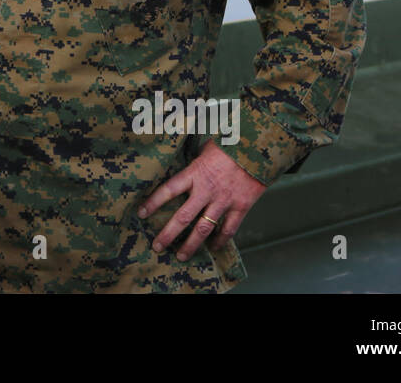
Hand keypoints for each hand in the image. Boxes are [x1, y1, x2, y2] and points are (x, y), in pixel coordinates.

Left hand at [137, 140, 266, 260]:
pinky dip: (221, 240)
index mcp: (195, 173)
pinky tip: (214, 248)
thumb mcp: (205, 146)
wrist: (259, 147)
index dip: (153, 202)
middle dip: (168, 234)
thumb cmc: (229, 144)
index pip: (168, 190)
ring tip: (181, 256)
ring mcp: (224, 200)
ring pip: (204, 228)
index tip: (141, 213)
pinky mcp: (241, 206)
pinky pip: (229, 229)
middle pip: (183, 217)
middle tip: (157, 246)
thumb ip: (194, 158)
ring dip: (191, 244)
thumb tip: (181, 156)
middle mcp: (206, 190)